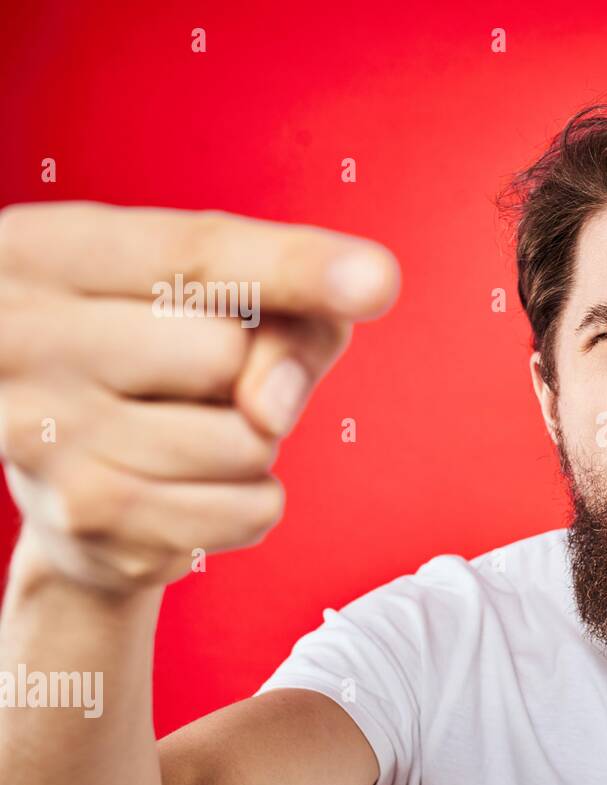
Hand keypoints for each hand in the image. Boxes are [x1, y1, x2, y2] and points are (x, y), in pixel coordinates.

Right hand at [0, 201, 399, 591]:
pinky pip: (249, 510)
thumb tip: (272, 404)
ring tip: (183, 430)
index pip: (193, 255)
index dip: (292, 266)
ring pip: (247, 440)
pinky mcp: (85, 518)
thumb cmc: (158, 355)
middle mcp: (20, 336)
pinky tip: (189, 485)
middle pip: (227, 353)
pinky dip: (252, 501)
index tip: (376, 281)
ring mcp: (42, 435)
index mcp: (42, 250)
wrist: (63, 472)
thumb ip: (287, 315)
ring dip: (254, 443)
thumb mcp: (223, 301)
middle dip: (249, 371)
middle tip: (188, 377)